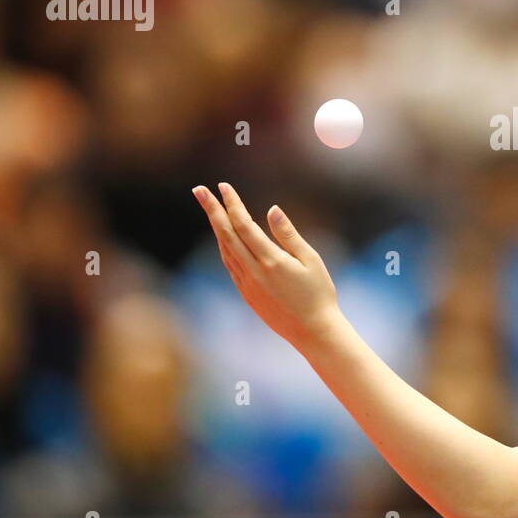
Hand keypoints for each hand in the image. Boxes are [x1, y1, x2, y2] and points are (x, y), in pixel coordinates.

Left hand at [192, 181, 339, 350]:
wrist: (312, 331)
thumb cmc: (318, 293)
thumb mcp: (311, 259)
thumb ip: (288, 234)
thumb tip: (271, 210)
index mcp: (272, 261)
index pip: (244, 225)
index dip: (232, 204)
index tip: (223, 186)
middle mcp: (254, 272)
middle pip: (226, 235)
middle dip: (212, 210)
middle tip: (199, 190)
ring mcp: (247, 285)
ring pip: (225, 250)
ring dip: (216, 227)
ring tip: (210, 208)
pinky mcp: (247, 295)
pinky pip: (230, 265)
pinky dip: (224, 246)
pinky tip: (224, 237)